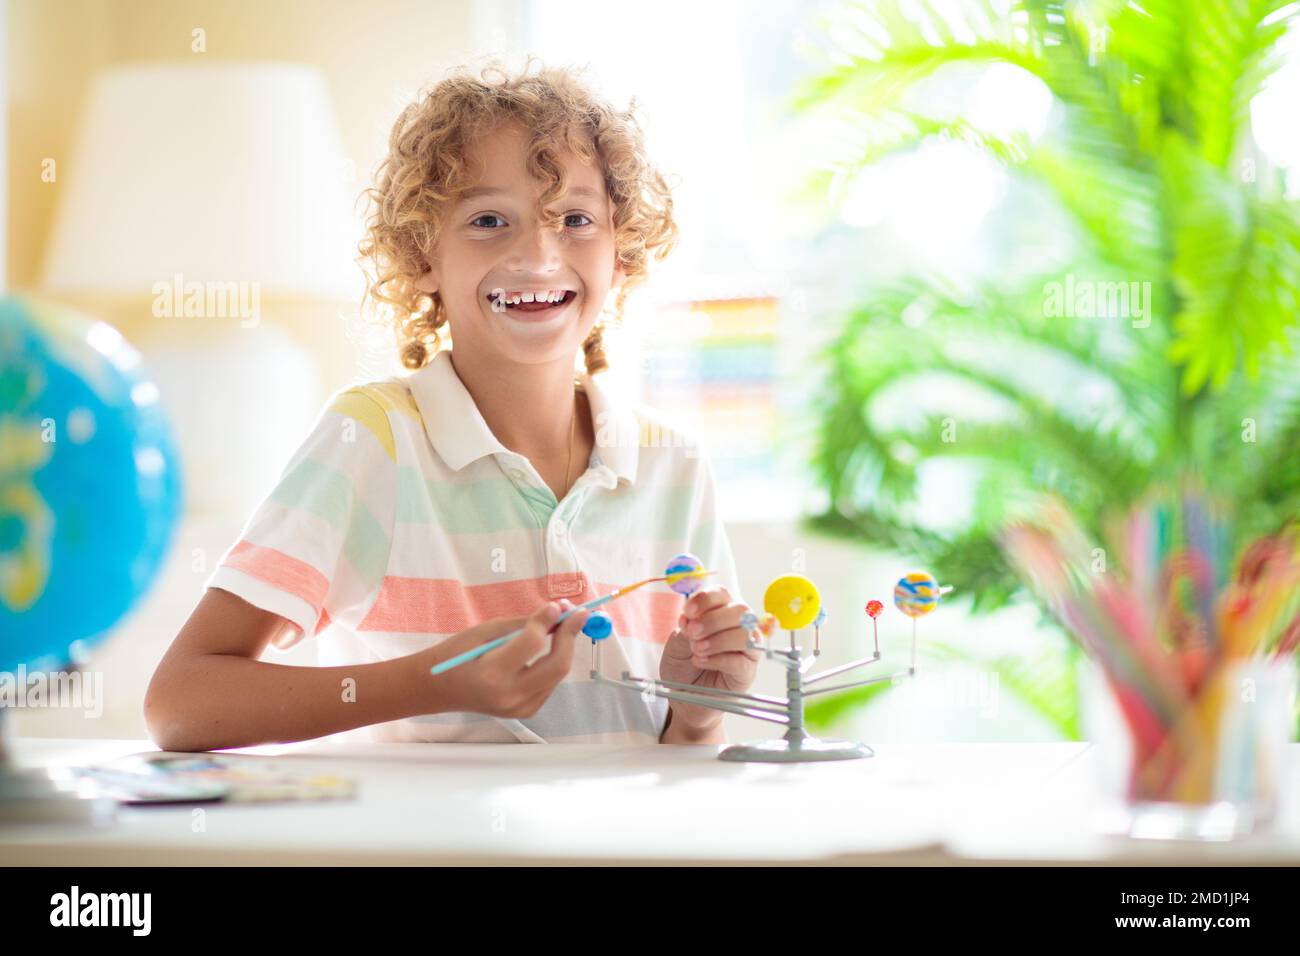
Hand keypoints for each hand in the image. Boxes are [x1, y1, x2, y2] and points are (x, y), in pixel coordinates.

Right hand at [419, 599, 588, 718]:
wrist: (438, 689)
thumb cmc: (457, 654)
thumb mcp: (486, 631)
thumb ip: (523, 624)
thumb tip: (558, 612)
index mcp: (492, 674)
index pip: (532, 643)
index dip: (548, 621)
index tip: (558, 605)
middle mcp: (509, 696)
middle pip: (558, 666)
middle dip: (571, 636)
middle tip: (579, 613)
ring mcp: (520, 708)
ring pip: (558, 674)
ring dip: (564, 648)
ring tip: (563, 625)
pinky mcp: (526, 711)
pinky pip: (550, 683)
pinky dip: (553, 662)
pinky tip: (547, 649)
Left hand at [659, 586, 759, 732]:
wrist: (683, 697)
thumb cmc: (682, 667)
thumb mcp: (675, 645)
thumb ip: (684, 630)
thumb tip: (689, 618)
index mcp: (719, 613)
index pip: (723, 594)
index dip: (707, 599)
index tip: (689, 611)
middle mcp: (737, 627)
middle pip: (740, 610)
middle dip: (713, 620)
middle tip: (692, 633)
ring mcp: (745, 649)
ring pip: (746, 633)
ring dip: (718, 640)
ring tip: (697, 650)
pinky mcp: (747, 671)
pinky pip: (742, 660)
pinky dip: (719, 659)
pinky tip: (702, 662)